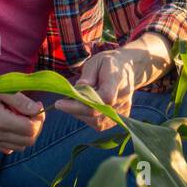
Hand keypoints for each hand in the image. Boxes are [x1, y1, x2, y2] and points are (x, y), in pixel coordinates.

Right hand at [0, 71, 44, 152]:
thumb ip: (19, 100)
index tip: (36, 105)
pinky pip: (6, 147)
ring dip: (25, 134)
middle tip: (31, 111)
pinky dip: (14, 139)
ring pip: (18, 147)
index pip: (31, 130)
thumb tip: (36, 109)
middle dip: (35, 127)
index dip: (39, 118)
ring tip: (20, 116)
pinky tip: (10, 123)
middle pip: (28, 141)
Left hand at [53, 36, 172, 132]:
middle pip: (96, 113)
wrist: (127, 68)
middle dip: (75, 109)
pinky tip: (86, 107)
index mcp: (117, 80)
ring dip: (81, 115)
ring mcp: (123, 110)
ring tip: (77, 101)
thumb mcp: (96, 61)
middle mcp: (123, 98)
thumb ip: (88, 74)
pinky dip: (89, 119)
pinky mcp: (121, 117)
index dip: (79, 104)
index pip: (101, 98)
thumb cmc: (108, 63)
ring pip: (97, 123)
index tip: (59, 103)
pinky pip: (101, 125)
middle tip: (62, 102)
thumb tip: (79, 87)